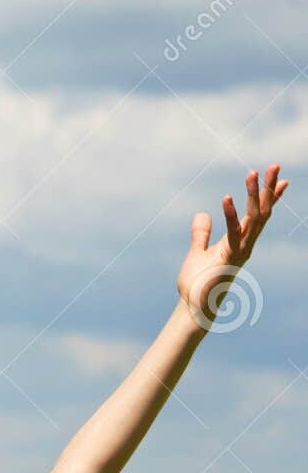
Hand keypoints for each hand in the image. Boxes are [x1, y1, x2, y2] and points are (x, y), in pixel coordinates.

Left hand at [177, 165, 288, 329]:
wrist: (193, 308)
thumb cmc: (197, 284)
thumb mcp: (197, 252)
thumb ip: (201, 234)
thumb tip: (202, 214)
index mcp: (239, 241)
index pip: (258, 215)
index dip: (269, 197)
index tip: (280, 178)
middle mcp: (244, 245)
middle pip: (262, 212)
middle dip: (268, 189)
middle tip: (274, 165)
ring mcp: (239, 252)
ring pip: (253, 219)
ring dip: (254, 195)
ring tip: (253, 172)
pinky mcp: (229, 259)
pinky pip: (233, 233)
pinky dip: (231, 215)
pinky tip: (227, 197)